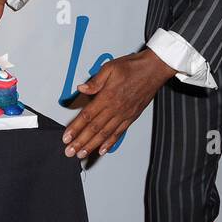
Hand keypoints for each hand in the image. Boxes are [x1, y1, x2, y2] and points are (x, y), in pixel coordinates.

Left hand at [62, 49, 176, 158]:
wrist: (155, 69)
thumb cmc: (133, 67)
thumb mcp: (110, 68)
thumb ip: (95, 81)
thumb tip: (81, 88)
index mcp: (107, 96)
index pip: (87, 116)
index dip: (75, 128)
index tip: (67, 137)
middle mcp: (115, 108)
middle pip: (94, 129)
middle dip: (80, 142)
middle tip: (70, 151)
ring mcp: (124, 114)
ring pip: (105, 133)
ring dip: (92, 145)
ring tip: (82, 154)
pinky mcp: (132, 117)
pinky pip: (119, 132)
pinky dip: (110, 142)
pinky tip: (103, 149)